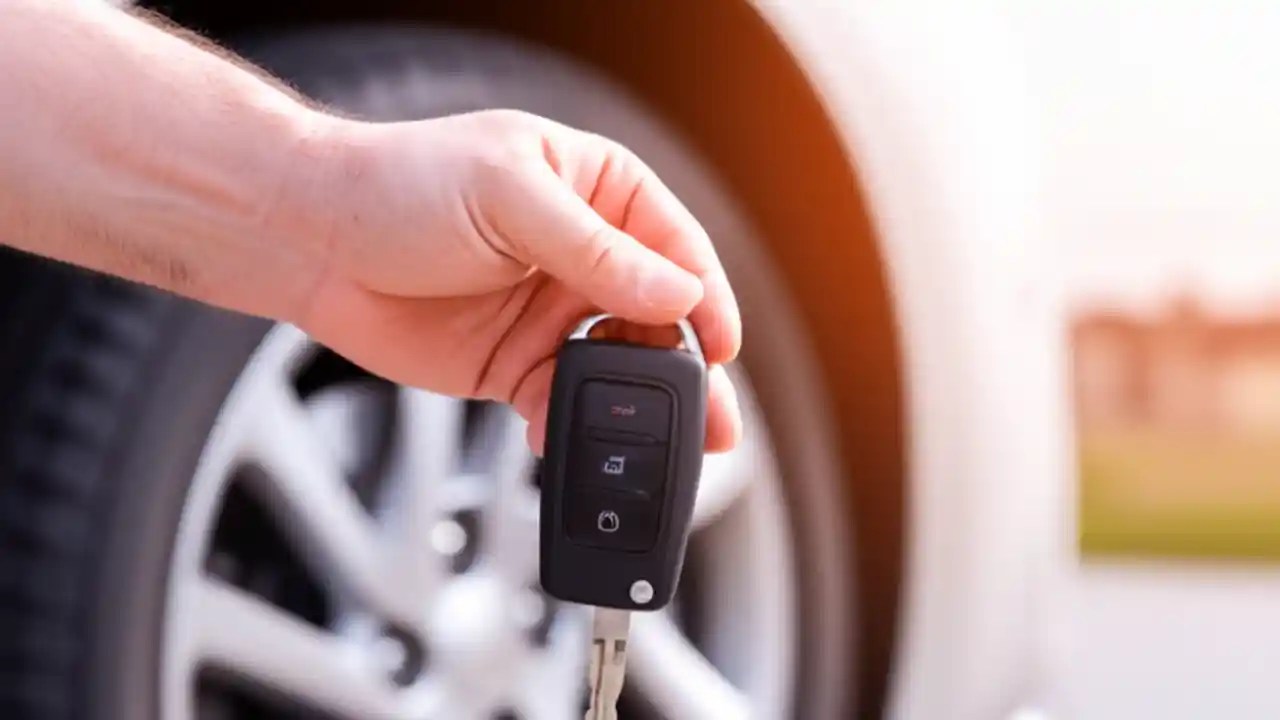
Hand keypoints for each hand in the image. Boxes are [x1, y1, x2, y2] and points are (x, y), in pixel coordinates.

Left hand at [293, 110, 742, 452]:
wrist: (308, 238)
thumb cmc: (399, 183)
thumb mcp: (507, 196)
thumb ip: (595, 250)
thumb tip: (676, 296)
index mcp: (597, 189)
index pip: (675, 246)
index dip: (706, 297)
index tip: (721, 345)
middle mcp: (585, 252)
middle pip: (661, 317)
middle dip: (689, 369)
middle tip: (715, 420)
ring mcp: (551, 312)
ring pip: (619, 367)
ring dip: (639, 406)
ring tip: (663, 446)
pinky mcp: (515, 363)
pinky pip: (562, 401)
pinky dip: (571, 425)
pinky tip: (570, 437)